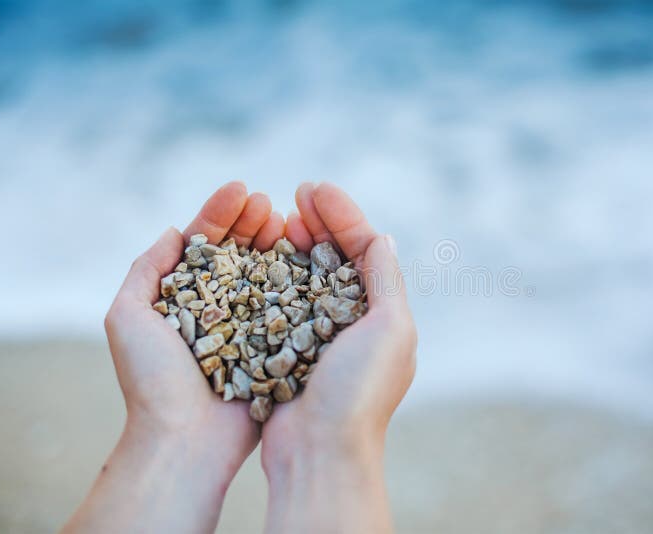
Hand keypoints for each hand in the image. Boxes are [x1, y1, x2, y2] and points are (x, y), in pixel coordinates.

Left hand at [64, 182, 284, 533]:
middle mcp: (216, 306)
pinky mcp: (271, 344)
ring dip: (274, 244)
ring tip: (286, 221)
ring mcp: (246, 324)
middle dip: (251, 223)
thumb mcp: (127, 316)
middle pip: (238, 253)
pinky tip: (304, 257)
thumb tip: (175, 230)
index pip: (204, 244)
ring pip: (264, 273)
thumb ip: (146, 269)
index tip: (242, 189)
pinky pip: (285, 305)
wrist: (185, 439)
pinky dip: (294, 279)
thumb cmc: (152, 380)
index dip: (221, 214)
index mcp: (181, 296)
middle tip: (268, 205)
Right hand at [261, 183, 417, 533]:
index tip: (313, 189)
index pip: (365, 249)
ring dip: (295, 243)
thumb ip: (386, 280)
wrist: (320, 451)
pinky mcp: (289, 348)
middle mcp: (355, 321)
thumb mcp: (390, 329)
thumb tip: (383, 236)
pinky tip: (262, 256)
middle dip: (319, 222)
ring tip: (278, 219)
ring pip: (307, 274)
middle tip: (295, 195)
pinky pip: (282, 300)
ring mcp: (320, 333)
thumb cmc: (359, 391)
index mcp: (383, 313)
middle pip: (336, 256)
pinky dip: (275, 274)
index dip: (343, 215)